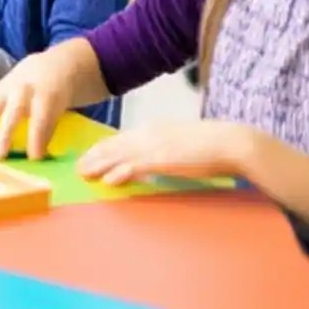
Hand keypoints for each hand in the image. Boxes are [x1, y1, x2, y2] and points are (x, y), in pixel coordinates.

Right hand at [0, 53, 74, 159]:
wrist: (46, 67)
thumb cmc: (55, 94)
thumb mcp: (58, 110)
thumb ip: (47, 132)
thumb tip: (35, 159)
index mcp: (45, 96)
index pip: (40, 120)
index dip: (36, 140)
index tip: (33, 159)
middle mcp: (22, 91)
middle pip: (11, 114)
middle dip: (4, 137)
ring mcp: (4, 89)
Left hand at [76, 121, 258, 185]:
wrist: (230, 142)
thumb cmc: (210, 145)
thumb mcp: (179, 142)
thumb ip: (162, 149)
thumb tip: (151, 160)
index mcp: (153, 128)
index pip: (120, 138)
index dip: (103, 148)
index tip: (89, 156)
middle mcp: (149, 134)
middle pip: (114, 145)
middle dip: (94, 156)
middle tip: (78, 167)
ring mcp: (154, 146)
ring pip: (119, 155)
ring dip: (99, 165)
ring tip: (83, 174)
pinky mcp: (163, 159)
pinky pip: (135, 166)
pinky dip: (119, 173)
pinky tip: (107, 181)